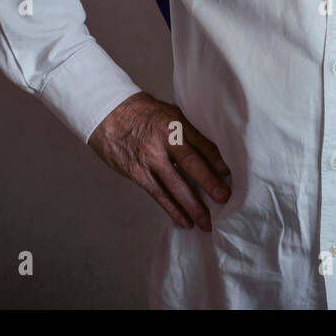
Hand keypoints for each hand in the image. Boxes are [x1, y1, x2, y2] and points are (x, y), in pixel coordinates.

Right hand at [88, 92, 231, 230]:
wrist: (108, 113)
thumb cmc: (144, 113)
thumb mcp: (170, 113)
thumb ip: (188, 131)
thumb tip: (213, 153)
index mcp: (175, 123)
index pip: (200, 142)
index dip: (216, 159)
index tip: (228, 173)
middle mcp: (163, 140)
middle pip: (190, 163)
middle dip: (209, 183)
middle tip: (224, 198)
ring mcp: (149, 158)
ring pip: (174, 185)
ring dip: (192, 206)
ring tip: (206, 222)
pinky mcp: (136, 172)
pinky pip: (158, 194)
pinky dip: (172, 209)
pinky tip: (184, 221)